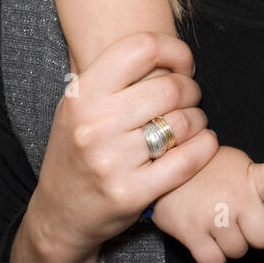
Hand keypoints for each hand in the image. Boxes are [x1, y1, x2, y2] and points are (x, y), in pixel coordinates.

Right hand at [14, 31, 217, 261]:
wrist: (58, 214)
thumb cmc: (76, 151)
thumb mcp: (79, 106)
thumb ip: (115, 77)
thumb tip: (168, 52)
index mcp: (82, 95)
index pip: (141, 48)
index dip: (175, 50)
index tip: (183, 63)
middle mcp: (94, 125)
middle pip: (170, 87)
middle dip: (191, 89)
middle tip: (190, 96)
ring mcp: (112, 161)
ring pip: (183, 123)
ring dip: (199, 119)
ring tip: (193, 122)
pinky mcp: (131, 193)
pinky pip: (187, 159)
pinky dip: (205, 146)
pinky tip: (203, 142)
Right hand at [152, 146, 263, 261]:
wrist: (159, 166)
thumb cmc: (204, 170)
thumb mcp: (236, 165)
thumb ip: (261, 183)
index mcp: (251, 176)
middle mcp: (236, 195)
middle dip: (254, 235)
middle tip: (239, 220)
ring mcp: (214, 216)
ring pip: (240, 252)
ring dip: (231, 244)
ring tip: (216, 221)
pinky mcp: (193, 234)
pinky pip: (216, 262)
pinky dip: (213, 256)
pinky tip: (206, 238)